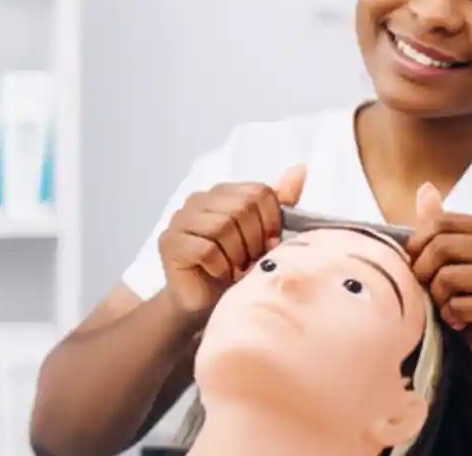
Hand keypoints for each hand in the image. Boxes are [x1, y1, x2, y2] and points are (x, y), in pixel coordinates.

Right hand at [158, 165, 305, 323]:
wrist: (204, 302)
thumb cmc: (234, 267)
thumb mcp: (263, 233)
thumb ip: (279, 202)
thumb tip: (300, 169)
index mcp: (222, 192)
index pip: (259, 192)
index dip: (271, 222)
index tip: (269, 245)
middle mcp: (198, 199)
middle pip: (241, 208)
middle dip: (254, 241)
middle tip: (251, 261)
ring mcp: (180, 219)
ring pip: (222, 227)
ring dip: (237, 256)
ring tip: (237, 269)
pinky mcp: (170, 243)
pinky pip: (206, 250)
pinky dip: (221, 267)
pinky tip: (221, 274)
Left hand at [406, 182, 471, 367]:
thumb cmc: (470, 295)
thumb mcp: (452, 257)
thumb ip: (439, 224)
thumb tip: (425, 187)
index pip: (441, 222)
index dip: (417, 244)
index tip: (415, 264)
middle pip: (443, 247)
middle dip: (424, 272)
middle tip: (428, 288)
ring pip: (449, 278)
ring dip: (438, 297)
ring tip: (449, 305)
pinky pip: (459, 306)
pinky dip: (451, 316)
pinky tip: (461, 322)